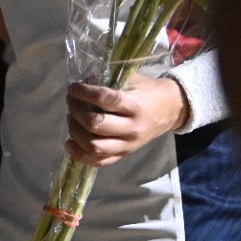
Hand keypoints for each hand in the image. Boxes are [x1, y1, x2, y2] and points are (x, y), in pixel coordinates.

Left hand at [64, 74, 188, 166]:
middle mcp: (132, 129)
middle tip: (70, 101)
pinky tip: (69, 142)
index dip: (84, 92)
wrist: (170, 111)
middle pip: (95, 124)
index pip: (105, 99)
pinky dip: (80, 155)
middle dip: (76, 110)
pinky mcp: (124, 155)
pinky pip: (99, 162)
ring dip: (75, 131)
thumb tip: (83, 82)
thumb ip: (109, 80)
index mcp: (136, 106)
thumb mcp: (133, 79)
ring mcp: (128, 145)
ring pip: (94, 146)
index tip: (73, 87)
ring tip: (71, 118)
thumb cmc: (148, 91)